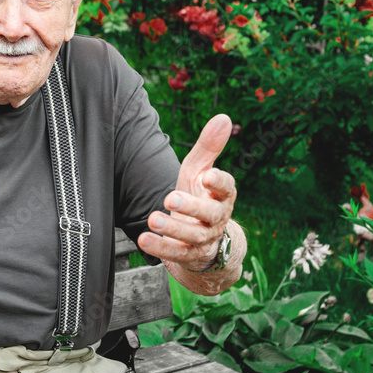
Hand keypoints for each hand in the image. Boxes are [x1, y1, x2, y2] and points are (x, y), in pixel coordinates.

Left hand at [138, 114, 236, 271]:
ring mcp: (204, 239)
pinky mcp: (189, 255)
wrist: (203, 237)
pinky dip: (161, 248)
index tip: (208, 175)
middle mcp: (216, 218)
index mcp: (222, 196)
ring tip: (153, 219)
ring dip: (172, 228)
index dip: (219, 182)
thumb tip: (224, 117)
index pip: (227, 188)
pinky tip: (145, 239)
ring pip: (193, 236)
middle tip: (170, 198)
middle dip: (191, 207)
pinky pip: (177, 253)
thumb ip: (209, 146)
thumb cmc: (200, 195)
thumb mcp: (200, 170)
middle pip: (210, 214)